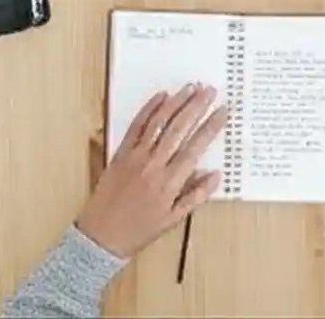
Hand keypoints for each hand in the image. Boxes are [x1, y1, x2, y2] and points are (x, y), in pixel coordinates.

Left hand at [77, 83, 227, 257]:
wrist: (102, 235)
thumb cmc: (139, 230)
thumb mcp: (173, 219)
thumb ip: (196, 196)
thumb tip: (215, 175)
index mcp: (170, 183)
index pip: (196, 147)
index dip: (211, 127)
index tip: (222, 111)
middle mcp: (154, 165)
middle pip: (179, 129)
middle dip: (196, 107)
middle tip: (209, 91)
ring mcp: (136, 157)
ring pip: (159, 123)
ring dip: (176, 103)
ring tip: (190, 88)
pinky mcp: (121, 153)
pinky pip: (136, 126)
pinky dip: (149, 109)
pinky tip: (161, 97)